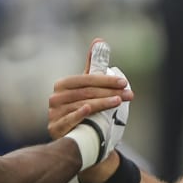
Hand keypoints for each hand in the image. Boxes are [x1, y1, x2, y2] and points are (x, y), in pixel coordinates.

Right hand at [50, 39, 132, 168]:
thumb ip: (93, 67)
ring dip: (102, 102)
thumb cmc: (85, 111)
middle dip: (109, 91)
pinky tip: (89, 109)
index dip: (105, 79)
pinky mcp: (55, 129)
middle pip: (86, 92)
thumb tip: (99, 41)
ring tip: (119, 101)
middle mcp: (55, 98)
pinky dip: (78, 114)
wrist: (79, 141)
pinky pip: (67, 120)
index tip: (123, 82)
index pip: (85, 79)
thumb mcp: (89, 89)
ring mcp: (54, 114)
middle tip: (128, 93)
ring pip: (82, 105)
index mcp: (63, 85)